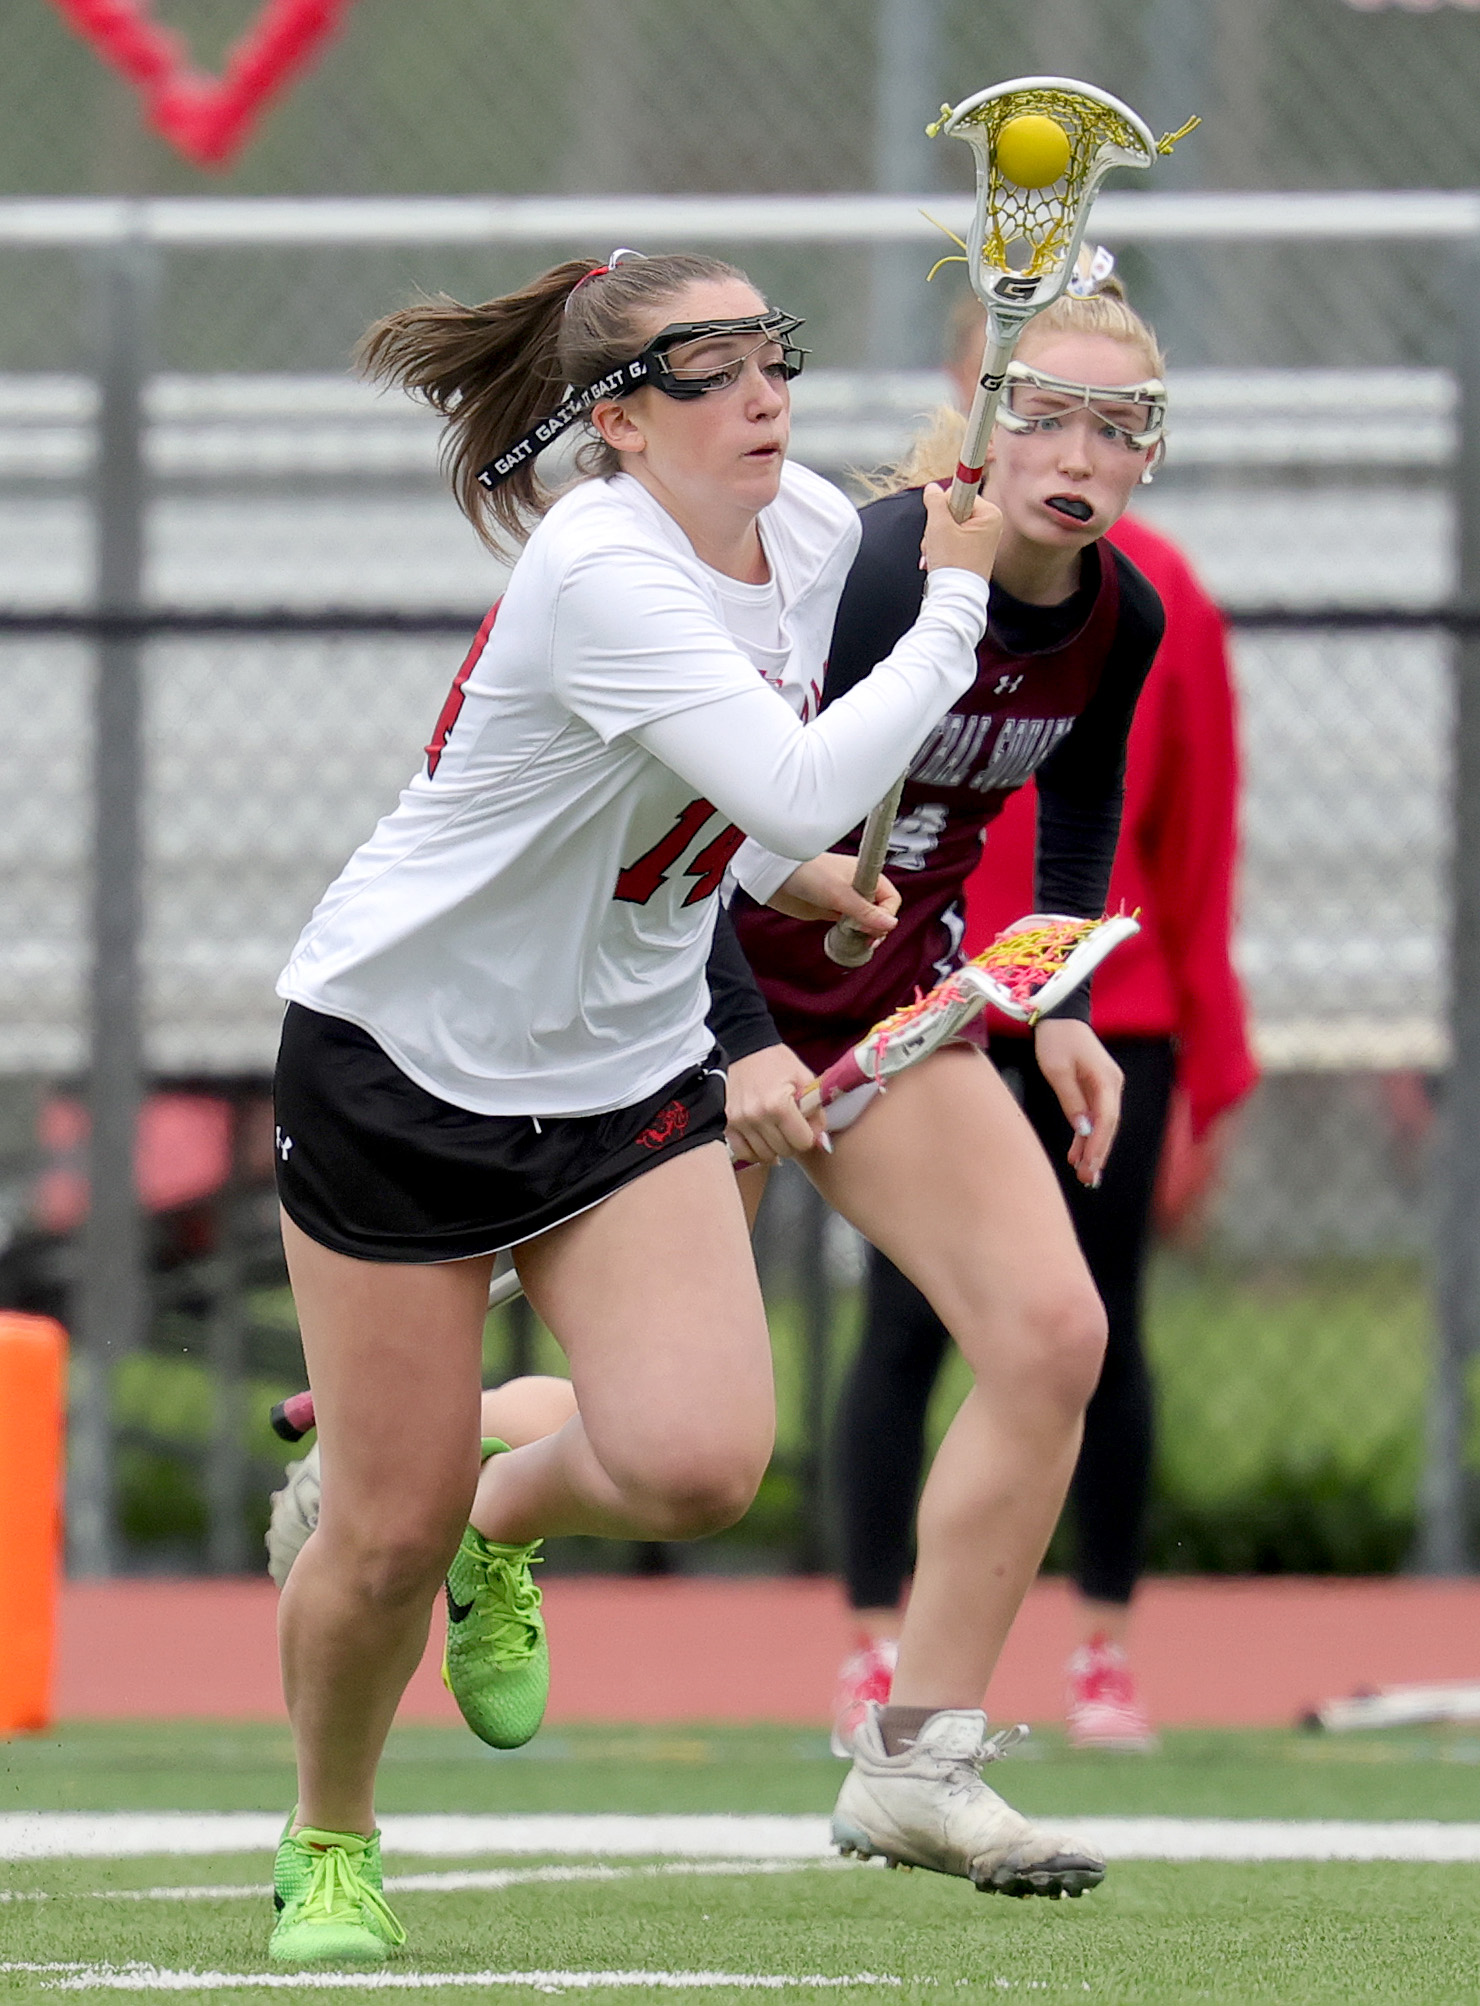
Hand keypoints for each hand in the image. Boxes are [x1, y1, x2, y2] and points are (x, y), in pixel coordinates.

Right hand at [725, 1042, 828, 1166]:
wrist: (744, 1049)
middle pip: (785, 1150)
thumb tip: (822, 1142)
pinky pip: (743, 1152)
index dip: (809, 1134)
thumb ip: (816, 1111)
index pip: (802, 1141)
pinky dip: (755, 1150)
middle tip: (792, 1125)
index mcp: (778, 1104)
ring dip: (775, 1147)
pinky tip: (762, 1140)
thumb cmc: (776, 1061)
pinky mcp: (726, 1124)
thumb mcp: (804, 1078)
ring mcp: (738, 1122)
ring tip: (777, 1130)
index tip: (807, 1124)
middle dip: (793, 1141)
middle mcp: (756, 1116)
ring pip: (765, 1155)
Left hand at [767, 852, 900, 936]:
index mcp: (867, 873)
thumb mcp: (840, 894)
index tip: (871, 926)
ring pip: (866, 920)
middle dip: (876, 927)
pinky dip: (852, 933)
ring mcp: (846, 898)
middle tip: (866, 940)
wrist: (776, 875)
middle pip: (880, 911)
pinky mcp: (832, 909)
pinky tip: (847, 939)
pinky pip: (850, 924)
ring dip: (864, 933)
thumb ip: (865, 911)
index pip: (890, 898)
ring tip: (857, 941)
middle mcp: (859, 885)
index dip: (885, 915)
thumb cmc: (807, 873)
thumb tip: (891, 924)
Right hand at [920, 481, 1001, 581]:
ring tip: (936, 554)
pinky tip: (937, 560)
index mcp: (990, 514)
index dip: (943, 508)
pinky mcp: (973, 551)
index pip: (958, 494)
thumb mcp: (938, 526)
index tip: (941, 521)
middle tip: (937, 542)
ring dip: (936, 539)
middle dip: (937, 527)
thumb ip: (935, 502)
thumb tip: (932, 488)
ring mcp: (982, 539)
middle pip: (952, 511)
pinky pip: (952, 540)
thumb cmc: (953, 564)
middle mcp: (990, 525)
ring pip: (948, 526)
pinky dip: (940, 548)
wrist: (956, 597)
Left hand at [1033, 1019, 1122, 1186]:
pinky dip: (1088, 1134)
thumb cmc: (1057, 1039)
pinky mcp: (1098, 1087)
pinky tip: (1078, 1152)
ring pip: (1103, 1123)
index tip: (1089, 1164)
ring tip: (1083, 1172)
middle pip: (1109, 1125)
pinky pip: (1096, 1115)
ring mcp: (1107, 1086)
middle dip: (1099, 1153)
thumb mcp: (1057, 1070)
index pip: (1106, 1119)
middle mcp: (1112, 1085)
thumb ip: (1071, 1100)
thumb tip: (1082, 1129)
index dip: (1098, 1144)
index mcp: (1106, 1079)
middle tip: (1089, 1178)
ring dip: (1093, 1147)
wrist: (1060, 1015)